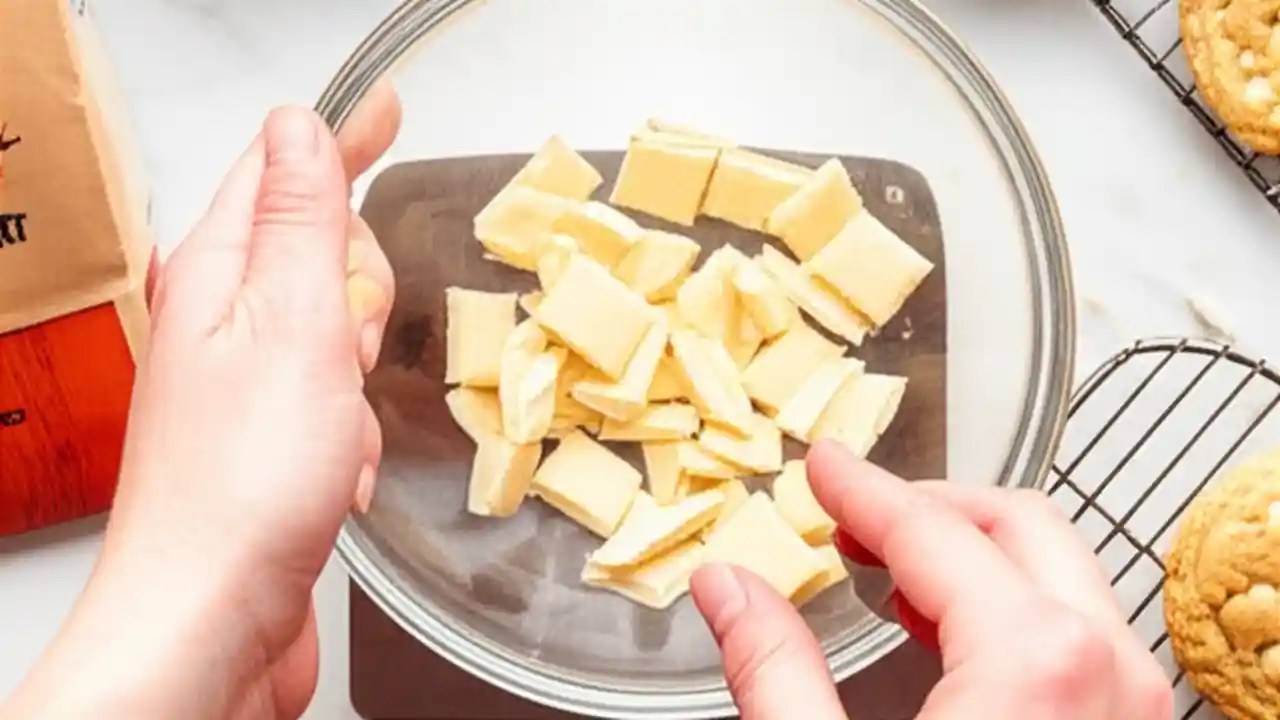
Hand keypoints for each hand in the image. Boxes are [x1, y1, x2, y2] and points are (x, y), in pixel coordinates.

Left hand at [2, 88, 399, 718]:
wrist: (213, 619)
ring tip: (336, 422)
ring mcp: (248, 383)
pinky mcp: (273, 439)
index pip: (280, 170)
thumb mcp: (292, 321)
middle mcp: (224, 322)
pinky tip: (337, 467)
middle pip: (320, 249)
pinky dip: (354, 429)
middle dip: (358, 288)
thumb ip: (303, 218)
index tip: (389, 112)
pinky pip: (340, 399)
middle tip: (350, 338)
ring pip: (339, 329)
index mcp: (217, 274)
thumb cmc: (245, 484)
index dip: (339, 139)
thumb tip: (303, 126)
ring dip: (357, 373)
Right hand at [689, 441, 1173, 719]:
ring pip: (1060, 575)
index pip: (933, 532)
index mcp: (1034, 661)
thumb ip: (773, 670)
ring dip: (973, 553)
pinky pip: (1081, 637)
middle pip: (1018, 526)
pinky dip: (1013, 609)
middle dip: (930, 504)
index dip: (864, 489)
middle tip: (854, 508)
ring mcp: (1129, 708)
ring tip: (891, 564)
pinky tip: (950, 632)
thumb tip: (726, 586)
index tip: (825, 465)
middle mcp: (1106, 671)